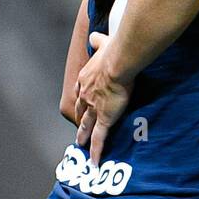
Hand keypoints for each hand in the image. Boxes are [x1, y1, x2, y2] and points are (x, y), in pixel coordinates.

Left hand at [74, 32, 134, 166]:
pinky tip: (95, 161)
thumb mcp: (103, 43)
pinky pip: (99, 138)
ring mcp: (93, 108)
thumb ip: (98, 41)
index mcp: (85, 78)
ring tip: (80, 145)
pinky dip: (96, 150)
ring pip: (86, 126)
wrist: (118, 63)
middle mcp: (85, 94)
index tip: (83, 101)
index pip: (80, 90)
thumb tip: (94, 36)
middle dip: (80, 118)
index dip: (82, 97)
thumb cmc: (113, 52)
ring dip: (82, 136)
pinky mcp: (104, 118)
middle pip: (80, 110)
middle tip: (80, 126)